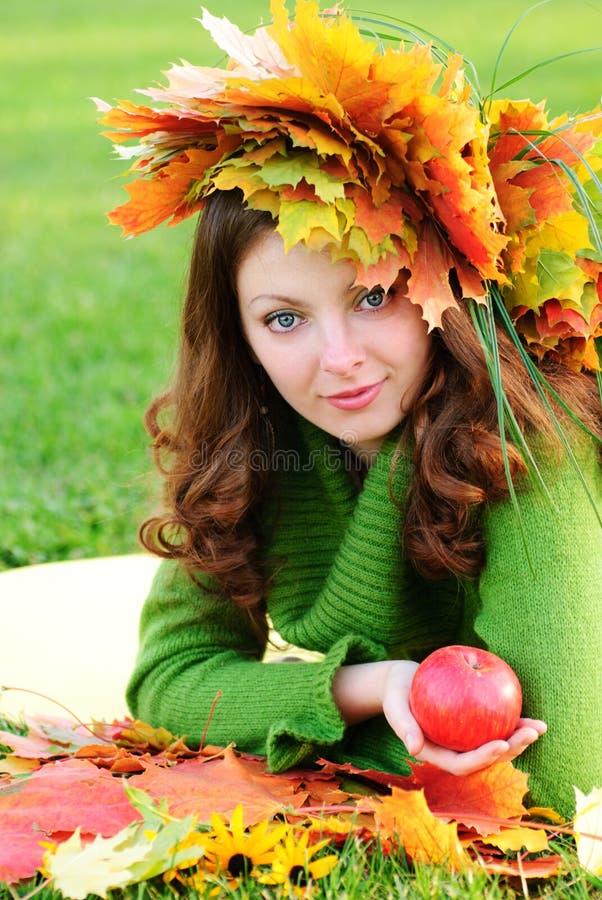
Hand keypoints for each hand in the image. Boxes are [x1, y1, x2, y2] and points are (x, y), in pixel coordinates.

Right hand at [382, 661, 546, 775]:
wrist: (401, 684)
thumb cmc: (396, 695)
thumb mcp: (394, 708)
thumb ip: (403, 726)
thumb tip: (413, 749)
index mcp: (438, 754)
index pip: (464, 764)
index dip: (484, 758)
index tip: (502, 744)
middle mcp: (455, 752)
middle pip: (487, 758)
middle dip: (512, 749)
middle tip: (531, 733)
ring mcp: (465, 740)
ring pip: (497, 744)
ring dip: (519, 739)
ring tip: (540, 726)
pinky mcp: (472, 725)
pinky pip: (494, 725)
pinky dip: (512, 720)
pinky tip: (528, 712)